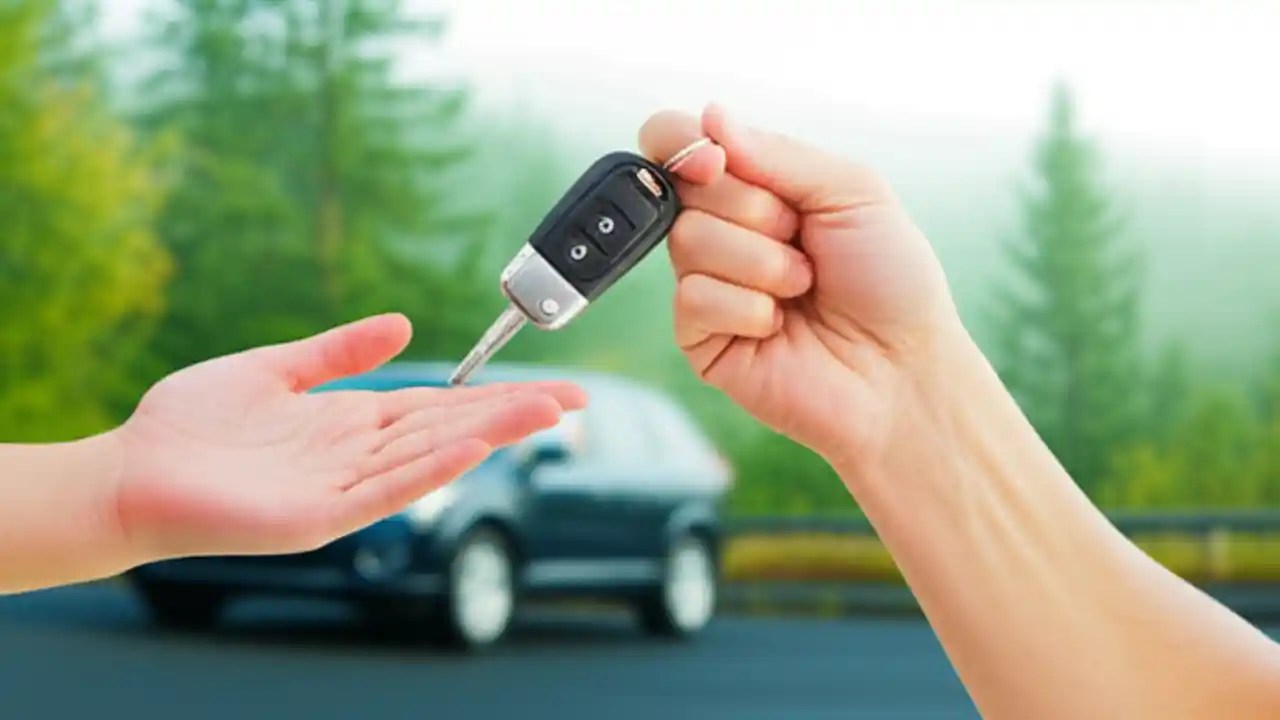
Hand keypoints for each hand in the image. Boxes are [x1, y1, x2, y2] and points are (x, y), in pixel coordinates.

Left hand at [113, 313, 584, 560]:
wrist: (129, 474)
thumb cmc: (191, 427)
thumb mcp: (273, 369)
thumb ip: (338, 351)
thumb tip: (403, 323)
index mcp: (350, 422)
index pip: (439, 404)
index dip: (494, 392)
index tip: (548, 383)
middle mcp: (356, 456)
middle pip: (449, 428)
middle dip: (512, 413)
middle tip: (574, 399)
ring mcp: (342, 489)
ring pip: (429, 456)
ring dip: (488, 435)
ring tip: (542, 413)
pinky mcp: (318, 518)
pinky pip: (383, 491)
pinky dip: (428, 470)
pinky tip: (468, 447)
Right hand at [640, 105, 963, 469]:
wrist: (903, 370)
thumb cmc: (890, 281)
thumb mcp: (852, 192)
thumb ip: (779, 153)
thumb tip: (709, 118)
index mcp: (754, 189)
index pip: (679, 144)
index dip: (682, 143)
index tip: (716, 160)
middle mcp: (723, 232)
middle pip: (684, 188)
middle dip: (753, 209)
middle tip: (801, 241)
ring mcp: (708, 285)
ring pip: (687, 240)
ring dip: (761, 262)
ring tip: (801, 288)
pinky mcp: (701, 339)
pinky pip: (693, 298)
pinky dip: (747, 307)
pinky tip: (778, 326)